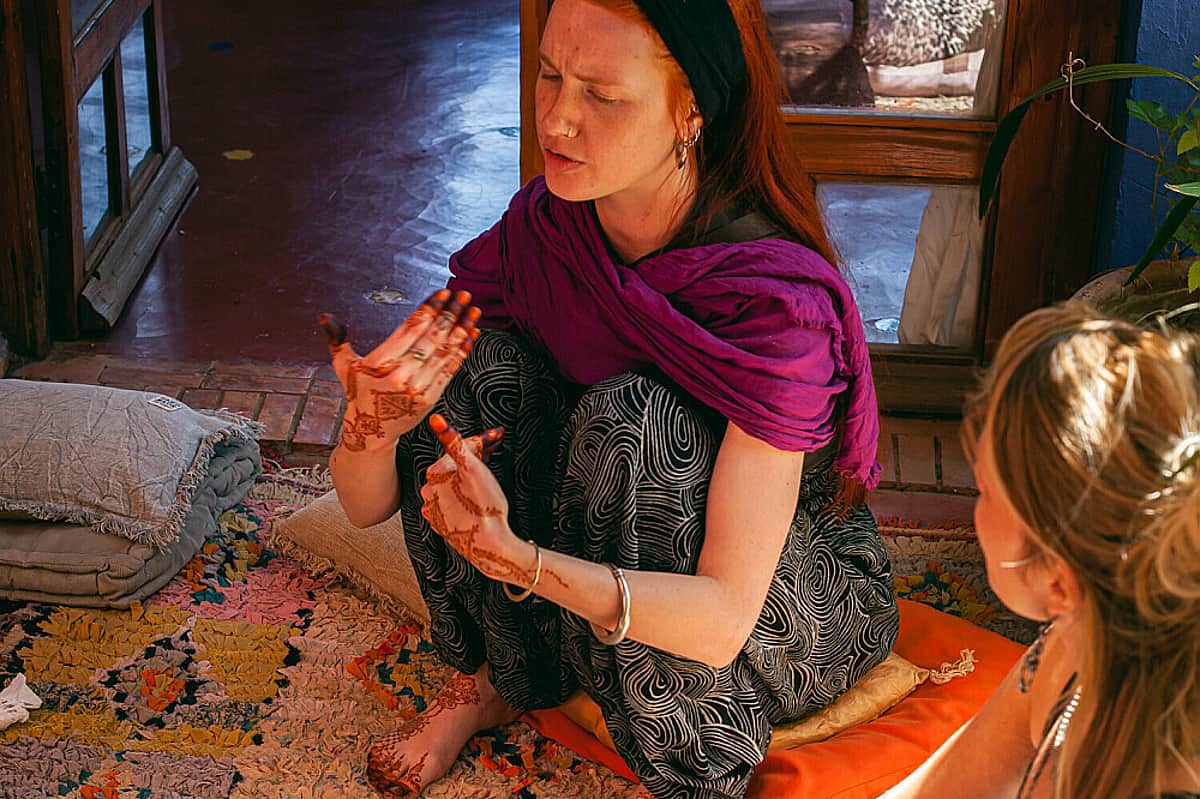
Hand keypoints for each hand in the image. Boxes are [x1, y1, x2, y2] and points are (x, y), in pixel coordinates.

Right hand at [319, 289, 479, 451]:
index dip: (429, 308)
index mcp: (381, 361)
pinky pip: (451, 369)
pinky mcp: (431, 397)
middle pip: (432, 336)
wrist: (372, 429)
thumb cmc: (358, 392)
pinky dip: (463, 350)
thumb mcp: (343, 366)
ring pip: (445, 351)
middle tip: (464, 294)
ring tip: (473, 310)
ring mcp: (418, 386)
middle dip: (450, 312)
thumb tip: (324, 316)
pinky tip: (472, 334)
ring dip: (462, 328)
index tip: (443, 292)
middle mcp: (401, 373)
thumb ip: (337, 339)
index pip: (411, 327)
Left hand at [420, 415, 533, 585]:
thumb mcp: (474, 468)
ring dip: (467, 482)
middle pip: (454, 468)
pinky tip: (475, 503)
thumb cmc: (485, 506)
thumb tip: (436, 421)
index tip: (496, 438)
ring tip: (485, 487)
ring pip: (452, 486)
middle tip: (493, 461)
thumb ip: (455, 443)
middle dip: (473, 462)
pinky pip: (451, 504)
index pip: (458, 450)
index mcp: (434, 474)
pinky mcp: (441, 524)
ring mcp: (433, 509)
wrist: (490, 545)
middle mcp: (427, 491)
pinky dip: (462, 499)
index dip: (480, 444)